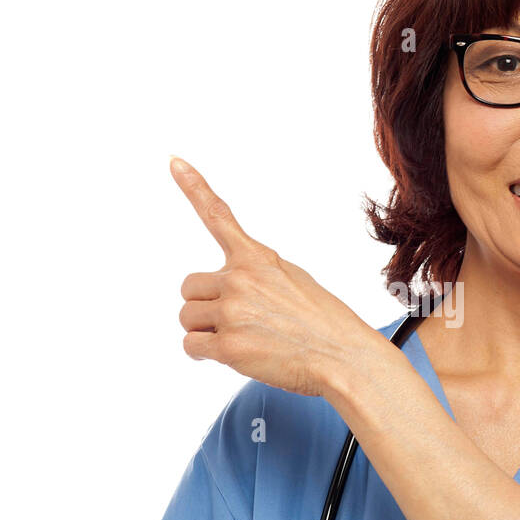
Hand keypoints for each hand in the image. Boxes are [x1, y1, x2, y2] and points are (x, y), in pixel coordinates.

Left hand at [170, 155, 377, 397]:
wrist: (344, 358)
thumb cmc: (326, 324)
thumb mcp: (295, 280)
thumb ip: (256, 276)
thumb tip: (227, 289)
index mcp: (258, 259)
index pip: (218, 216)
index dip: (193, 186)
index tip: (174, 162)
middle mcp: (241, 278)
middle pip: (190, 287)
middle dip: (205, 306)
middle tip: (237, 322)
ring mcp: (233, 310)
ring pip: (187, 318)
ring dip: (205, 331)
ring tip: (243, 340)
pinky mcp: (228, 344)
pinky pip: (192, 346)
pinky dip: (205, 353)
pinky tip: (234, 355)